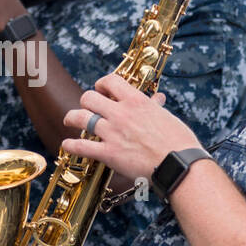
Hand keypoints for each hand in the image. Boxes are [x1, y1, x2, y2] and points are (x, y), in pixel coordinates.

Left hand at [60, 74, 197, 183]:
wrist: (178, 164)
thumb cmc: (178, 142)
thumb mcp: (167, 117)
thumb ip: (155, 107)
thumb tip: (157, 99)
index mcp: (136, 101)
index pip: (110, 81)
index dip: (101, 84)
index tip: (101, 90)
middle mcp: (121, 113)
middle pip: (89, 97)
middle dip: (86, 101)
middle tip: (87, 108)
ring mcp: (112, 133)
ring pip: (80, 117)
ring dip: (72, 118)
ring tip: (69, 120)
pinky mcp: (109, 153)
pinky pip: (82, 146)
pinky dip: (71, 145)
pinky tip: (67, 144)